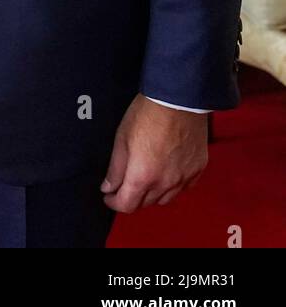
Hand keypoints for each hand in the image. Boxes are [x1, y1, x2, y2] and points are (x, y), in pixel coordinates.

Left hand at [100, 94, 208, 212]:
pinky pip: (183, 188)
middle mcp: (165, 183)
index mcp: (143, 176)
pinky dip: (172, 187)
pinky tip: (165, 175)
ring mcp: (184, 178)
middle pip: (146, 204)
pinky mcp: (197, 170)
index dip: (114, 203)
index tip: (108, 196)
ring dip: (151, 195)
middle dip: (131, 198)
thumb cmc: (147, 116)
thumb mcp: (121, 140)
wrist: (178, 101)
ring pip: (165, 199)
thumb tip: (108, 187)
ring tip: (143, 180)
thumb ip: (115, 168)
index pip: (127, 205)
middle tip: (122, 186)